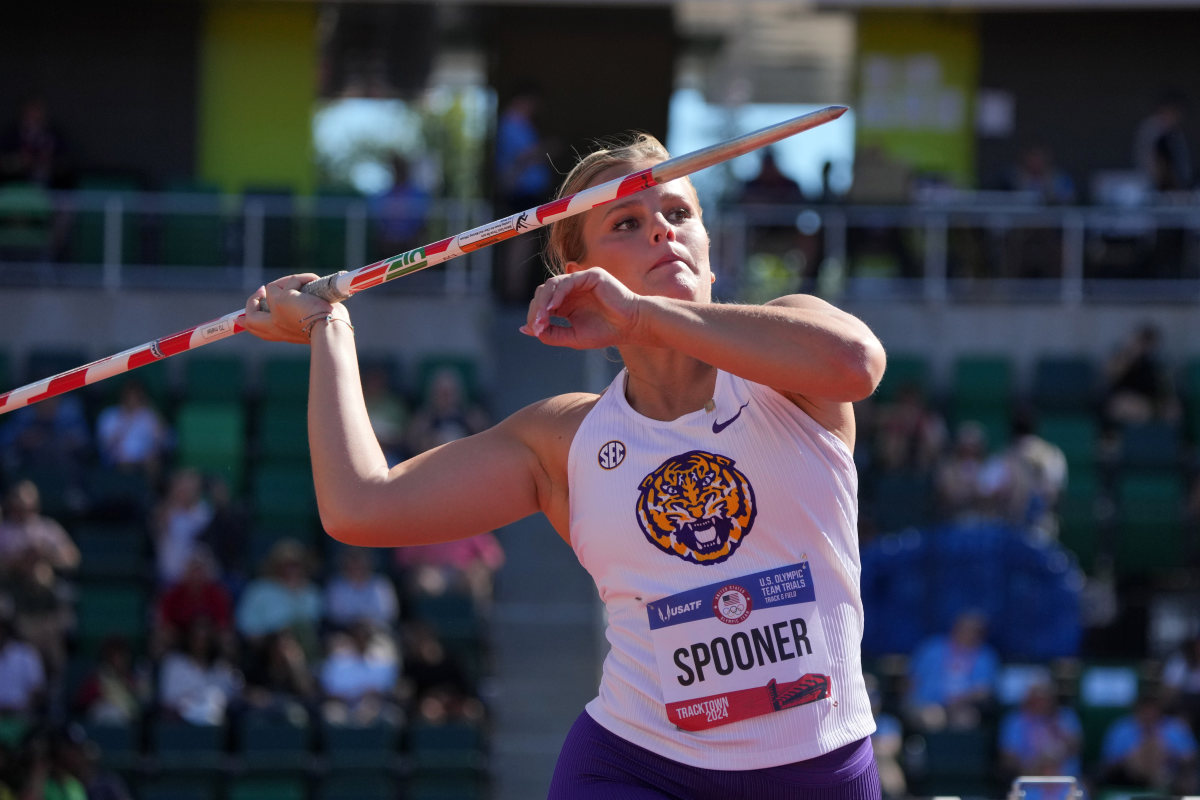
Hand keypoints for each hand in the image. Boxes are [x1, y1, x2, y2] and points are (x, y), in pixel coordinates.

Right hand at [243, 273, 341, 344]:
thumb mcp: (314, 324)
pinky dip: (303, 278)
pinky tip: (315, 282)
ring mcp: (276, 312)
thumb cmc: (332, 331)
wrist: (332, 333)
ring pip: (271, 289)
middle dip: (251, 302)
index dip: (252, 317)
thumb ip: (305, 315)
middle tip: (262, 290)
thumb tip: (309, 297)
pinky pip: (291, 281)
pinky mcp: (283, 300)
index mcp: (282, 334)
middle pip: (249, 317)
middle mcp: (275, 326)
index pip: (259, 329)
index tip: (257, 305)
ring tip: (308, 284)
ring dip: (289, 282)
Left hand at [520, 266, 643, 349]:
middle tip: (538, 326)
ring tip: (543, 319)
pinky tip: (555, 308)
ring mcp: (580, 280)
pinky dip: (558, 294)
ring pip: (551, 285)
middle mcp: (571, 289)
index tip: (534, 330)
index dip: (535, 315)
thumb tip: (526, 330)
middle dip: (537, 309)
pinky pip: (568, 281)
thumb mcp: (573, 337)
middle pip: (543, 292)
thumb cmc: (606, 332)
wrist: (632, 326)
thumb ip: (550, 333)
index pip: (542, 303)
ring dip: (544, 302)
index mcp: (566, 302)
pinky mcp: (590, 275)